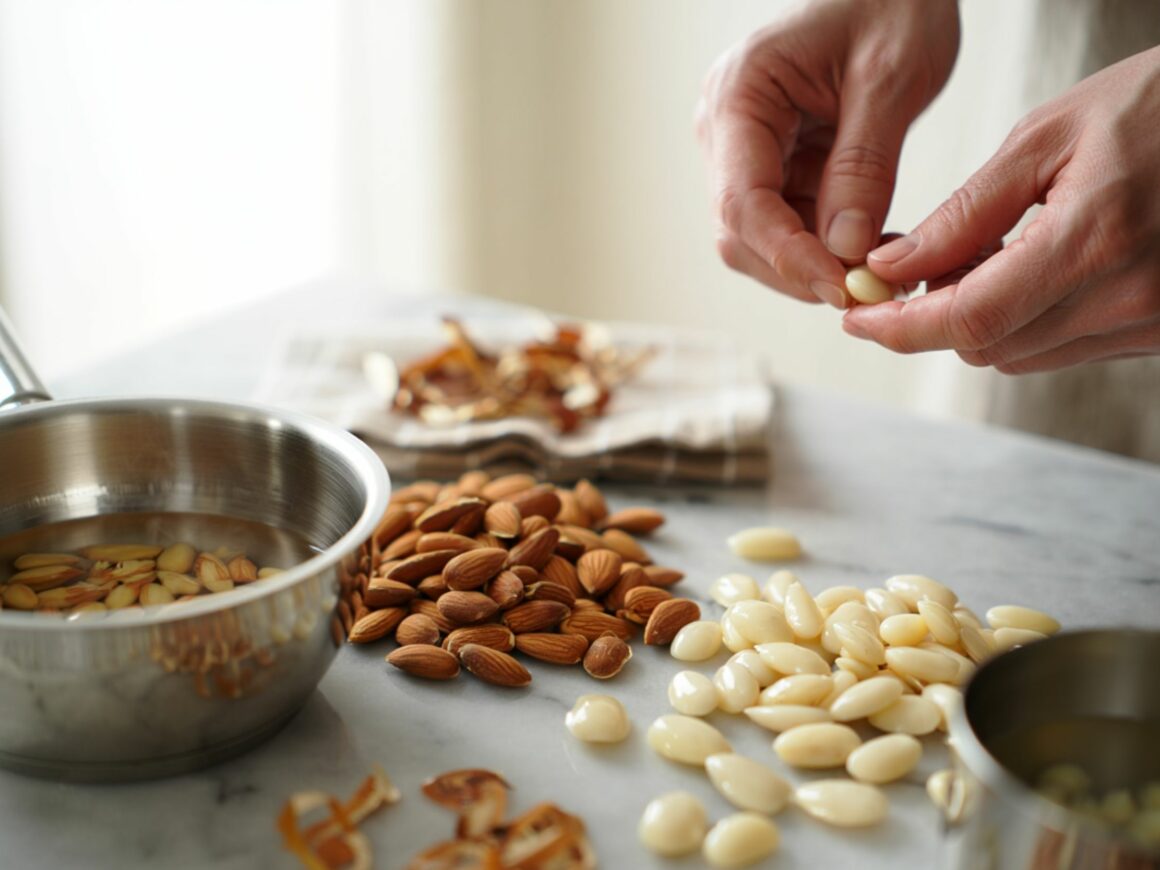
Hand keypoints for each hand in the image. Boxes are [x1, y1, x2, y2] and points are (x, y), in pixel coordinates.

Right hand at [696, 0, 959, 307]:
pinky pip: (788, 227)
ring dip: (815, 266)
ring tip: (880, 270)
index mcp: (739, 94)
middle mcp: (726, 128)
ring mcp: (744, 151)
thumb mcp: (892, 77)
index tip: (842, 288)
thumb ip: (865, 166)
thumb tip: (845, 251)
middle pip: (741, 233)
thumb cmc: (893, 4)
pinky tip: (871, 247)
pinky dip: (826, 250)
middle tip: (868, 291)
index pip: (744, 201)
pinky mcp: (773, 167)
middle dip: (799, 270)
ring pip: (761, 241)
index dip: (788, 256)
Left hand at [845, 46, 1159, 372]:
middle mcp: (1128, 300)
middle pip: (986, 346)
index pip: (970, 319)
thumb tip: (891, 266)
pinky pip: (1062, 347)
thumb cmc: (1156, 107)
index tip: (856, 316)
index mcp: (1095, 242)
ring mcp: (1150, 323)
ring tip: (973, 257)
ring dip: (976, 319)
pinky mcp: (1158, 331)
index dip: (900, 327)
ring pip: (1019, 354)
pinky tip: (1021, 269)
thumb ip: (964, 213)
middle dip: (930, 317)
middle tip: (908, 270)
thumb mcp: (1047, 137)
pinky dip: (1022, 319)